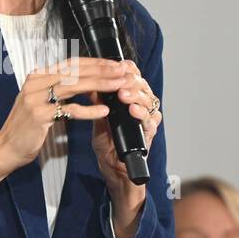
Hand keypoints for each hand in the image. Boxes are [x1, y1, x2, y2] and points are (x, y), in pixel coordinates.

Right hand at [0, 57, 127, 172]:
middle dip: (102, 70)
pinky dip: (89, 110)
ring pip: (74, 86)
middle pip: (75, 71)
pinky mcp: (39, 115)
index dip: (95, 62)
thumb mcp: (42, 102)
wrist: (6, 148)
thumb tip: (88, 83)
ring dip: (100, 85)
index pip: (72, 63)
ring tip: (119, 86)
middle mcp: (36, 82)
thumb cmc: (27, 127)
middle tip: (123, 71)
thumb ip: (60, 90)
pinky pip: (69, 110)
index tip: (115, 65)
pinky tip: (104, 111)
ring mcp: (36, 97)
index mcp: (38, 76)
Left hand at [88, 59, 161, 209]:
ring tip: (124, 94)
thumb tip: (88, 83)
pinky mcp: (150, 136)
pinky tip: (133, 110)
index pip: (134, 78)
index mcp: (131, 101)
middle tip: (120, 78)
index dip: (128, 69)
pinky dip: (142, 115)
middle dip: (131, 81)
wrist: (115, 173)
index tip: (118, 64)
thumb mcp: (99, 121)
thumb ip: (97, 104)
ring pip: (149, 101)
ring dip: (136, 96)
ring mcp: (148, 122)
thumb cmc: (109, 147)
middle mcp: (142, 109)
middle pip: (143, 86)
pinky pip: (150, 122)